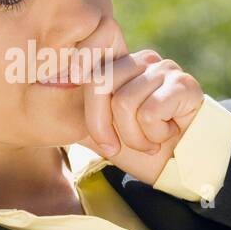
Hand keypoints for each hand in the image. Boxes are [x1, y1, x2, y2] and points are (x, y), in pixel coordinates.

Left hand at [72, 17, 204, 185]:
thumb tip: (45, 96)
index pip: (89, 63)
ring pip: (125, 102)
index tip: (75, 87)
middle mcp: (142, 60)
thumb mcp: (102, 133)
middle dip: (104, 126)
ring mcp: (164, 69)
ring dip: (135, 136)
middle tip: (119, 146)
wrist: (183, 169)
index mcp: (121, 66)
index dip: (80, 75)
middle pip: (100, 83)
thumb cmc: (143, 150)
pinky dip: (154, 134)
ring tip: (150, 140)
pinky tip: (168, 134)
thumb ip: (78, 114)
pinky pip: (150, 111)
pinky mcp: (184, 85)